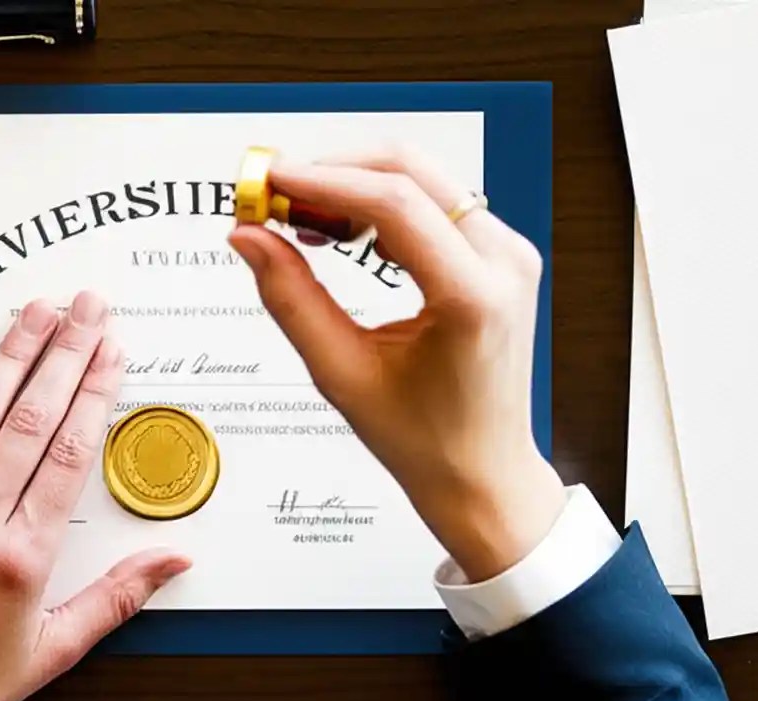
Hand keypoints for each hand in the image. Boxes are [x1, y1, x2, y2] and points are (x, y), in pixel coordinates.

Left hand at [0, 292, 189, 700]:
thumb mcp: (54, 648)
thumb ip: (117, 596)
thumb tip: (172, 561)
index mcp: (22, 557)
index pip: (70, 453)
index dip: (95, 392)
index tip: (111, 353)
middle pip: (31, 419)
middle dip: (64, 354)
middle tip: (86, 308)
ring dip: (12, 356)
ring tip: (37, 313)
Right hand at [228, 148, 564, 581]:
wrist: (484, 473)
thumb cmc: (426, 439)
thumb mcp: (342, 373)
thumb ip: (291, 298)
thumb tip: (248, 238)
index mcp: (473, 297)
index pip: (394, 203)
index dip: (323, 181)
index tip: (269, 180)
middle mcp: (504, 263)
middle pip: (411, 170)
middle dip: (334, 172)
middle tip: (274, 194)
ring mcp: (509, 254)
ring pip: (423, 179)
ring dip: (356, 186)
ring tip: (301, 219)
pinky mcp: (501, 256)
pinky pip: (436, 204)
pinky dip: (383, 205)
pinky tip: (343, 233)